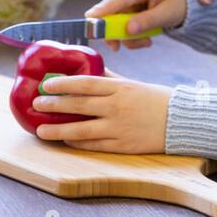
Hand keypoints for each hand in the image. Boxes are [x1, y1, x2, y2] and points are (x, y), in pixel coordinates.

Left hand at [33, 70, 172, 153]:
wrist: (180, 121)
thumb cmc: (156, 99)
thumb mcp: (133, 84)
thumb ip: (111, 79)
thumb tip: (89, 71)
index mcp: (120, 88)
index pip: (85, 83)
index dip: (63, 84)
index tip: (46, 84)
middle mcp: (117, 107)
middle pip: (79, 104)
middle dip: (54, 104)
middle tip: (36, 103)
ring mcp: (119, 127)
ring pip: (82, 129)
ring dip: (58, 129)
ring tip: (41, 130)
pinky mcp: (122, 145)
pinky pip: (94, 144)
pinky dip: (77, 142)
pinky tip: (65, 139)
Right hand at [83, 0, 187, 52]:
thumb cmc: (178, 1)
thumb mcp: (169, 14)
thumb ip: (148, 21)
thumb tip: (128, 29)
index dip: (104, 9)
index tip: (90, 19)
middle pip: (111, 10)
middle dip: (118, 32)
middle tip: (130, 46)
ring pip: (112, 18)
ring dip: (125, 35)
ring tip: (145, 40)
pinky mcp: (123, 1)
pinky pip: (117, 19)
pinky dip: (127, 31)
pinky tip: (142, 36)